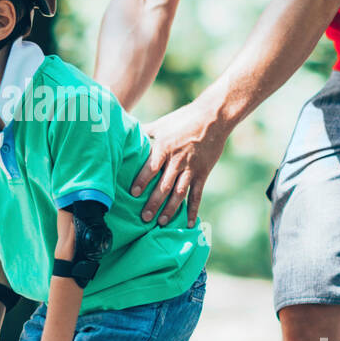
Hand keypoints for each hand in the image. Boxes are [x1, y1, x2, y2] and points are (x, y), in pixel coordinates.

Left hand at [131, 97, 229, 226]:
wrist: (214, 117)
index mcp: (164, 147)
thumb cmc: (184, 118)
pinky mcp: (203, 173)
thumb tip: (126, 131)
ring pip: (179, 193)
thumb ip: (145, 131)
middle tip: (144, 218)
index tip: (133, 194)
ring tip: (161, 222)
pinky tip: (189, 223)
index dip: (142, 181)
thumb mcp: (162, 123)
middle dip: (153, 202)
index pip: (150, 168)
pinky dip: (193, 210)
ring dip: (170, 209)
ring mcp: (191, 168)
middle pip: (163, 185)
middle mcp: (177, 160)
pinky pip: (196, 195)